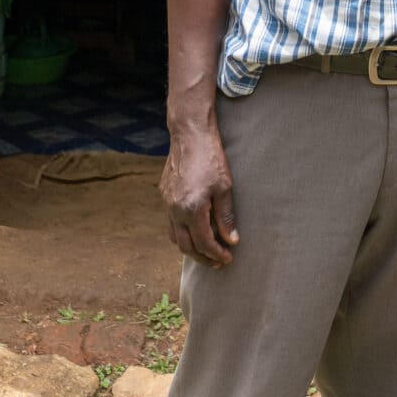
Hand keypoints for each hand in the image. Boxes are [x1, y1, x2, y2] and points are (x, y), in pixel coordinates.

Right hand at [160, 122, 238, 266]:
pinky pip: (170, 223)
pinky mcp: (164, 195)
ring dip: (190, 248)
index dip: (217, 254)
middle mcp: (175, 210)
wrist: (189, 135)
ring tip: (206, 251)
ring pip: (175, 237)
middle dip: (203, 258)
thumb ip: (226, 217)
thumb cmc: (211, 158)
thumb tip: (232, 240)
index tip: (228, 258)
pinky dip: (182, 233)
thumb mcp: (225, 188)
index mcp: (192, 209)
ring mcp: (167, 203)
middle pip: (186, 246)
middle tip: (218, 261)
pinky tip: (194, 231)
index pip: (204, 243)